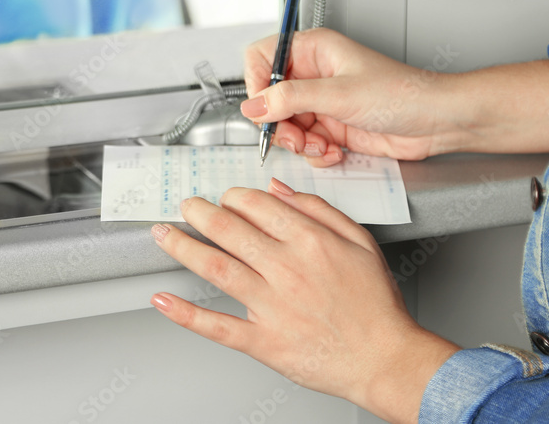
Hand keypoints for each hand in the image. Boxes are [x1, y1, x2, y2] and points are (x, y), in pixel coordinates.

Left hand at [151, 181, 459, 423]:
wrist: (385, 359)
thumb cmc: (375, 305)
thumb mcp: (360, 241)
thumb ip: (318, 209)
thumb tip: (278, 188)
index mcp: (310, 241)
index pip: (258, 205)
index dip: (234, 197)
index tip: (226, 197)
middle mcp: (286, 269)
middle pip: (229, 230)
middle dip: (199, 212)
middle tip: (186, 205)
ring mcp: (271, 306)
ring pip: (216, 267)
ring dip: (183, 247)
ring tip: (163, 234)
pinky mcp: (263, 342)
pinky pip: (217, 326)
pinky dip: (186, 313)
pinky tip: (164, 299)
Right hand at [242, 28, 448, 164]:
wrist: (434, 123)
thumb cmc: (402, 94)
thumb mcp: (339, 94)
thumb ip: (291, 98)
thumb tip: (254, 105)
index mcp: (313, 50)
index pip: (262, 58)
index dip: (257, 84)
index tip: (264, 108)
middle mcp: (313, 74)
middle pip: (270, 100)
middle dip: (280, 124)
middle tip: (296, 137)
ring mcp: (321, 102)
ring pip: (285, 126)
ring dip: (300, 143)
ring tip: (322, 145)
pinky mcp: (331, 127)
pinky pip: (305, 144)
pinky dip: (316, 153)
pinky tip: (336, 151)